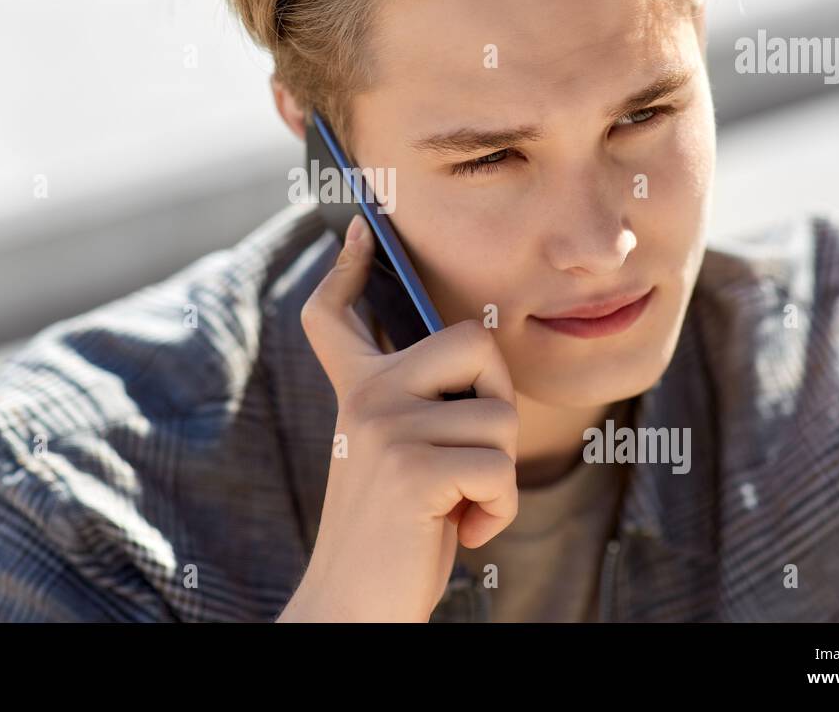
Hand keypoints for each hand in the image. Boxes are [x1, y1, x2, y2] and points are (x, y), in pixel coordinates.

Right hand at [279, 215, 518, 621]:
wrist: (355, 606)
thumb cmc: (395, 533)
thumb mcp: (397, 456)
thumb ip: (417, 405)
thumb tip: (472, 349)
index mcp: (354, 391)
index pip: (336, 315)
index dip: (347, 269)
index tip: (359, 232)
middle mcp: (363, 397)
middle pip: (476, 343)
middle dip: (502, 403)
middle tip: (473, 457)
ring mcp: (383, 427)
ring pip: (501, 418)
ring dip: (500, 476)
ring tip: (458, 505)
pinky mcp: (410, 468)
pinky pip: (499, 467)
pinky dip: (499, 509)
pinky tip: (464, 528)